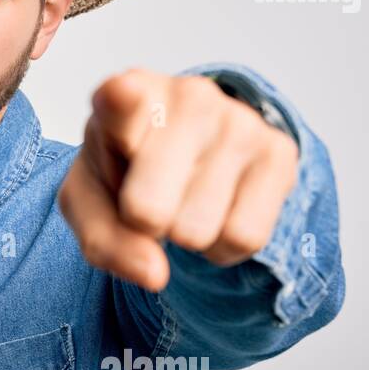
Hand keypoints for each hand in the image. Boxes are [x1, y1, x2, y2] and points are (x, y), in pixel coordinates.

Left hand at [57, 68, 298, 291]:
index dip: (120, 101)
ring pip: (199, 230)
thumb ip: (102, 239)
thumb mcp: (89, 202)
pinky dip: (222, 246)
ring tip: (182, 199)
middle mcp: (186, 95)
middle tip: (147, 199)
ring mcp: (238, 119)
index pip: (120, 98)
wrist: (182, 153)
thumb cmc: (125, 169)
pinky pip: (245, 237)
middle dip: (143, 225)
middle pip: (147, 210)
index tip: (121, 95)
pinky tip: (215, 212)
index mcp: (122, 96)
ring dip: (185, 236)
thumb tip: (155, 274)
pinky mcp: (279, 151)